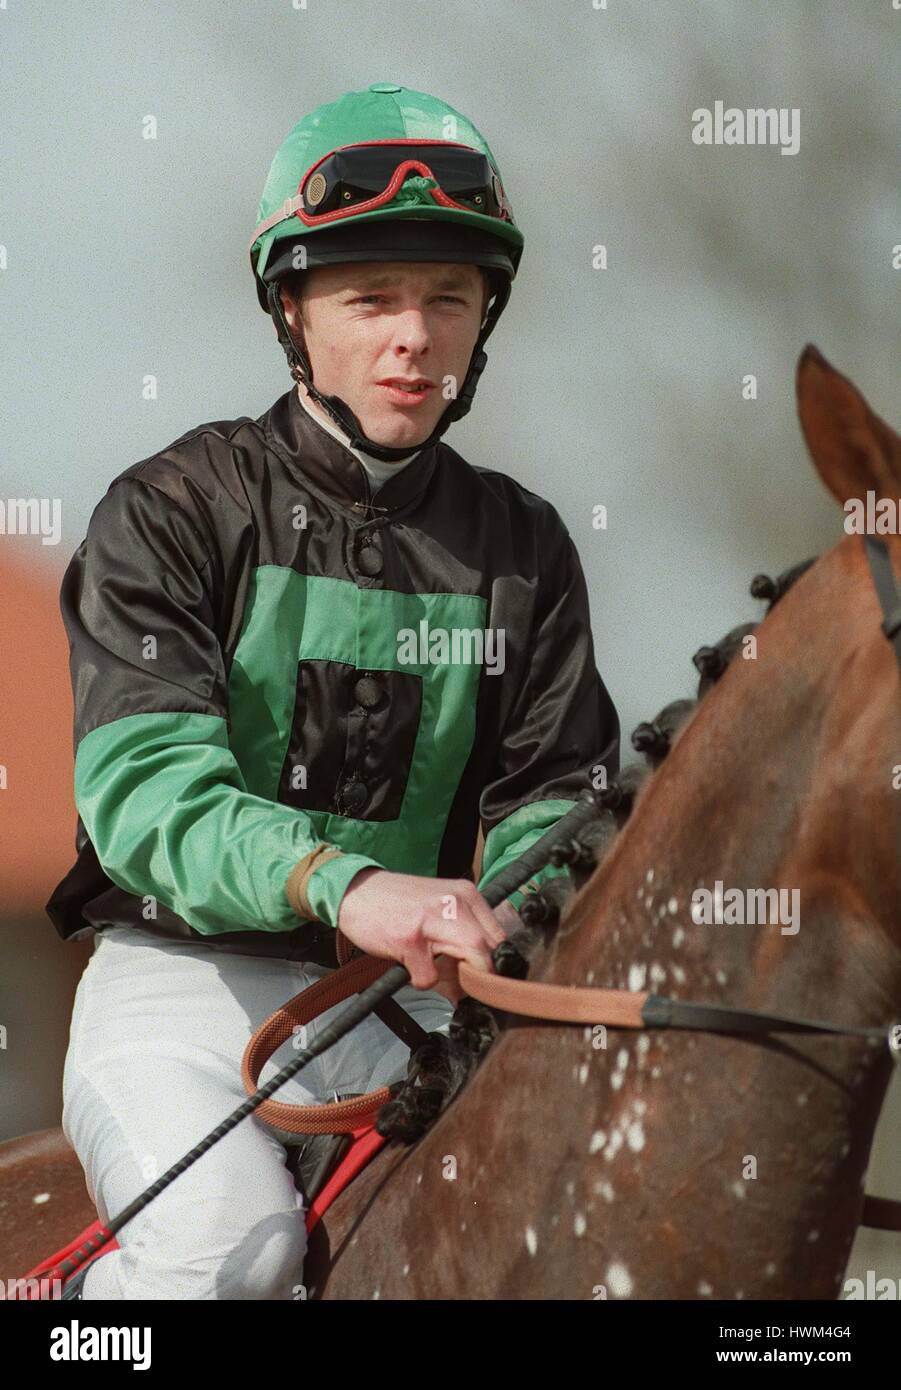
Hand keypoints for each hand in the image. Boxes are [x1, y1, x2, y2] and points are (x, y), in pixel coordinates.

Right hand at [337, 869, 507, 1003]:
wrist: (355, 892)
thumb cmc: (396, 903)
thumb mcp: (440, 904)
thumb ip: (464, 927)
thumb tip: (485, 968)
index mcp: (466, 894)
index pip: (499, 935)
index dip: (495, 962)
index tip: (484, 976)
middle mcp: (455, 903)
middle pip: (488, 950)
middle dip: (480, 975)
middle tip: (464, 984)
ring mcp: (433, 921)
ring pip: (470, 962)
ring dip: (455, 981)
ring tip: (434, 971)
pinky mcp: (411, 940)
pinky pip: (430, 977)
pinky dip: (421, 981)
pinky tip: (409, 965)